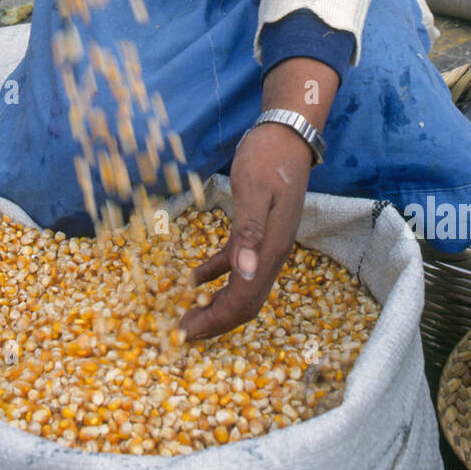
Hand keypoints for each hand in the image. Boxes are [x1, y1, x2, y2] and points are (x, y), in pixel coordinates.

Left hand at [179, 124, 311, 340]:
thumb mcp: (252, 191)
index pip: (243, 299)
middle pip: (245, 302)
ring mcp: (268, 244)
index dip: (216, 320)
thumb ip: (247, 232)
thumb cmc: (267, 158)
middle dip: (215, 321)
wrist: (288, 135)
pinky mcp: (260, 233)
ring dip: (217, 305)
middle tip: (182, 334)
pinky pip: (238, 265)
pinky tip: (195, 279)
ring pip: (243, 288)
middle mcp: (273, 254)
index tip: (187, 333)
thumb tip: (243, 273)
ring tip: (188, 315)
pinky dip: (217, 276)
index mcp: (270, 249)